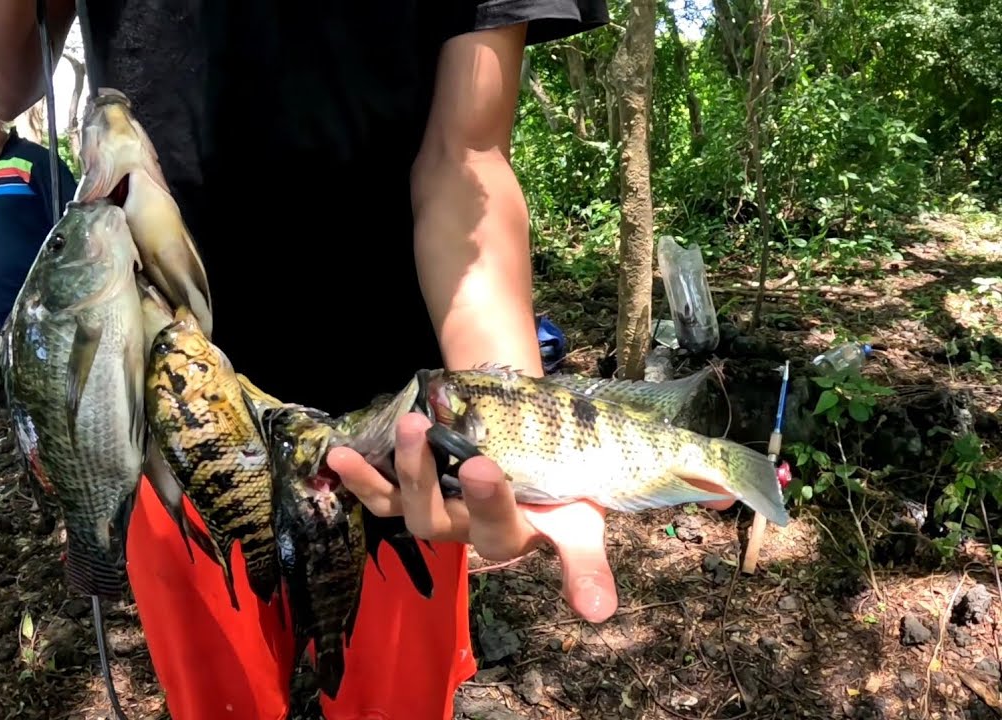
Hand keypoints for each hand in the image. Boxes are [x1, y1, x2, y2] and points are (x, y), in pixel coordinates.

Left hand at [327, 412, 733, 622]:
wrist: (504, 424)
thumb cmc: (552, 455)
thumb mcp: (598, 471)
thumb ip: (644, 496)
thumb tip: (712, 508)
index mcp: (544, 530)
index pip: (568, 555)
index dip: (581, 576)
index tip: (593, 600)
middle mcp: (487, 533)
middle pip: (480, 533)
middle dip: (481, 501)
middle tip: (484, 461)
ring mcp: (440, 514)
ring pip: (421, 512)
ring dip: (415, 474)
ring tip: (417, 426)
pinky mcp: (405, 489)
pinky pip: (376, 495)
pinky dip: (358, 479)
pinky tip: (337, 457)